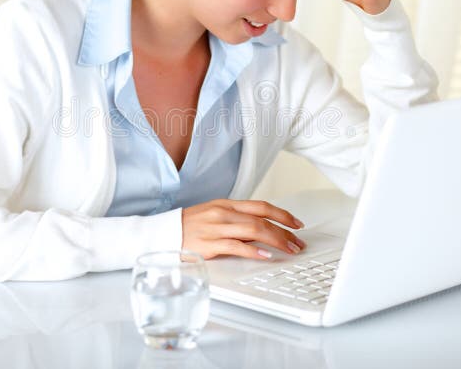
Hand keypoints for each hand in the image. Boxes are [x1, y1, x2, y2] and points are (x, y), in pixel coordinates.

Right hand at [181, 199, 306, 259]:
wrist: (162, 233)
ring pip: (253, 230)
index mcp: (226, 204)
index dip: (282, 214)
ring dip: (276, 240)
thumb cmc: (188, 226)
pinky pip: (235, 246)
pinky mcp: (208, 244)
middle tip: (298, 243)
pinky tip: (265, 255)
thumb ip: (236, 221)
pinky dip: (253, 250)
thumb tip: (260, 231)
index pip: (261, 206)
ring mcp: (215, 228)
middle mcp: (223, 213)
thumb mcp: (213, 216)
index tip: (297, 224)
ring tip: (289, 250)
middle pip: (261, 219)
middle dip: (284, 231)